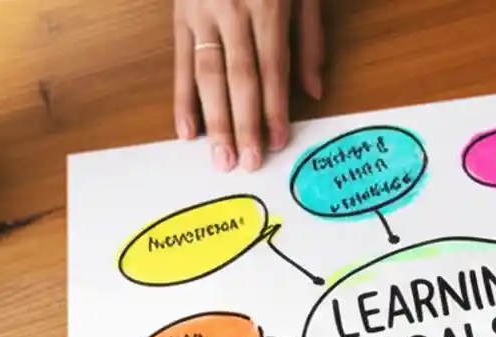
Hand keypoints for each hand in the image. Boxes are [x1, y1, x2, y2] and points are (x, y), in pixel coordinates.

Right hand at [173, 0, 324, 171]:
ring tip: (220, 158)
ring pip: (207, 75)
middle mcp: (231, 10)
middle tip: (248, 163)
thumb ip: (309, 39)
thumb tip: (316, 91)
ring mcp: (201, 13)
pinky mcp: (179, 16)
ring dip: (214, 121)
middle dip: (243, 124)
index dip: (275, 108)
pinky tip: (186, 131)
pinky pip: (179, 63)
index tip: (278, 142)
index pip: (272, 68)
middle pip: (238, 78)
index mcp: (267, 4)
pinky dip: (182, 99)